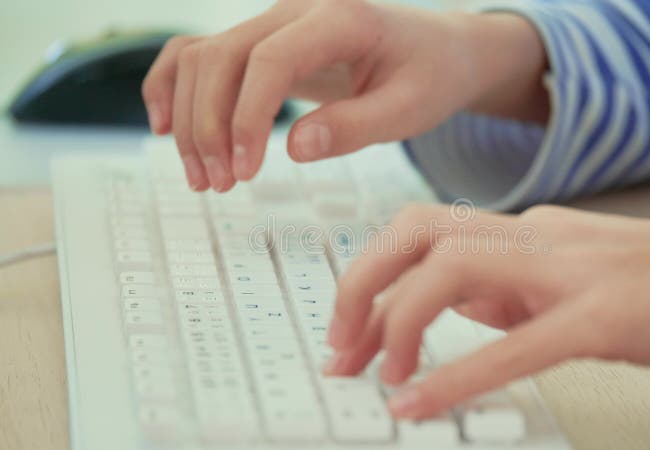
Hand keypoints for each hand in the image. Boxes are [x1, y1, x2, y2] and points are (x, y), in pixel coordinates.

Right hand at [141, 0, 547, 191]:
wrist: (436, 51)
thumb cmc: (429, 76)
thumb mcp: (411, 109)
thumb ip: (357, 126)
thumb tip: (295, 147)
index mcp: (339, 18)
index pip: (270, 60)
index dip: (246, 117)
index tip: (245, 171)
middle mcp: (296, 10)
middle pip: (221, 56)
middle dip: (209, 126)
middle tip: (220, 185)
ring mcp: (273, 22)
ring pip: (200, 57)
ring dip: (188, 118)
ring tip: (204, 177)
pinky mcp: (262, 43)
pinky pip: (199, 54)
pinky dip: (172, 87)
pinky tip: (166, 128)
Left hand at [326, 204, 649, 418]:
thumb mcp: (575, 282)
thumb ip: (513, 290)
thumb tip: (456, 306)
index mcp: (532, 235)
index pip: (425, 236)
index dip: (371, 279)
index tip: (349, 332)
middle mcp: (541, 241)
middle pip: (419, 233)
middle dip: (361, 285)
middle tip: (340, 349)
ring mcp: (572, 273)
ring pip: (452, 269)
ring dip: (398, 321)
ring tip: (379, 374)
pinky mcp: (606, 317)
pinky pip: (513, 343)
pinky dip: (456, 375)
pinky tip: (420, 404)